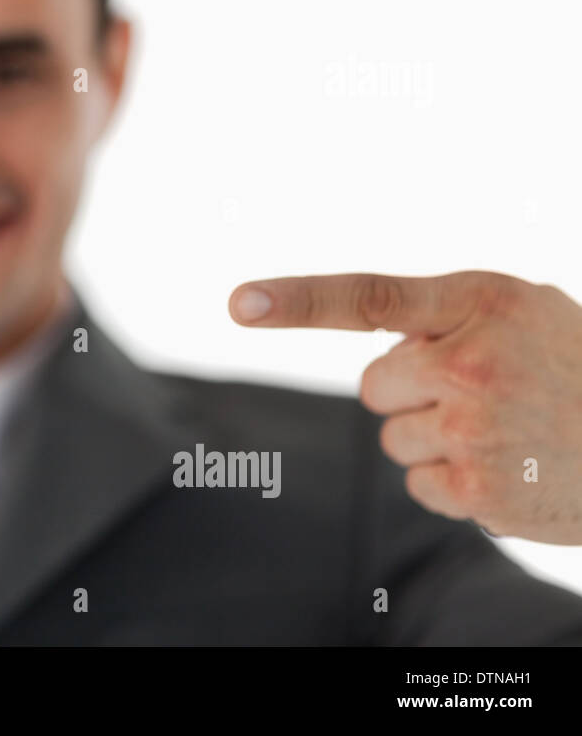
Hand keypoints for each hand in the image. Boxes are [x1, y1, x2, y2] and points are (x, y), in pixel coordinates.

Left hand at [228, 270, 581, 544]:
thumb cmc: (572, 367)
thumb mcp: (521, 312)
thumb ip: (445, 317)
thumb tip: (382, 354)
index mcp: (479, 301)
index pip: (370, 299)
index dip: (298, 300)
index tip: (239, 303)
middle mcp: (471, 361)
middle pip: (374, 386)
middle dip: (415, 391)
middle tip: (486, 394)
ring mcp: (473, 427)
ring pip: (394, 437)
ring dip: (437, 438)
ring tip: (507, 431)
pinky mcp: (475, 488)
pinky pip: (419, 482)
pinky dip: (455, 482)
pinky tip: (510, 467)